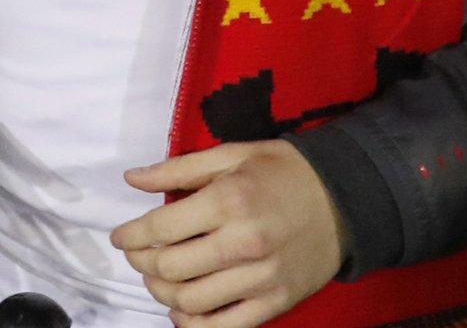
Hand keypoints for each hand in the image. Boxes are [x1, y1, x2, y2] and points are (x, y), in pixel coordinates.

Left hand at [114, 140, 344, 323]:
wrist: (345, 199)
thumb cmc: (283, 172)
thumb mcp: (231, 155)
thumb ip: (178, 169)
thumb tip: (131, 179)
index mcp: (228, 201)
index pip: (160, 229)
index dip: (131, 236)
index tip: (120, 237)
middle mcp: (243, 243)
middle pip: (170, 268)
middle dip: (142, 265)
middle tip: (138, 257)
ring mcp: (262, 278)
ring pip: (192, 301)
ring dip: (162, 294)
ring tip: (158, 281)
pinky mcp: (278, 301)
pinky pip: (228, 326)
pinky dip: (195, 325)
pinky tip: (182, 313)